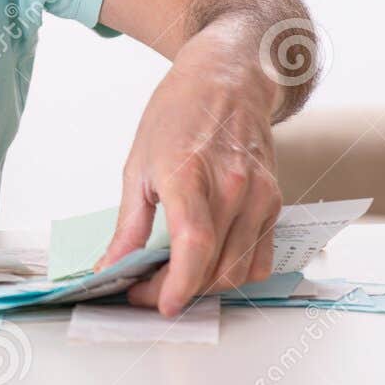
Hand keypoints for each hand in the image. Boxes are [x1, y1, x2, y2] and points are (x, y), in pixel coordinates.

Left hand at [96, 20, 283, 315]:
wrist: (227, 79)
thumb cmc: (178, 113)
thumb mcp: (138, 164)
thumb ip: (128, 225)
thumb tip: (110, 266)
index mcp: (190, 175)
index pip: (193, 247)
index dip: (176, 286)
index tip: (157, 305)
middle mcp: (232, 189)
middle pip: (215, 268)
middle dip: (180, 291)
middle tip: (148, 288)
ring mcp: (259, 197)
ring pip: (241, 270)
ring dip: (207, 286)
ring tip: (176, 276)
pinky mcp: (274, 202)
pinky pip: (260, 256)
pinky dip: (236, 271)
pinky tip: (209, 262)